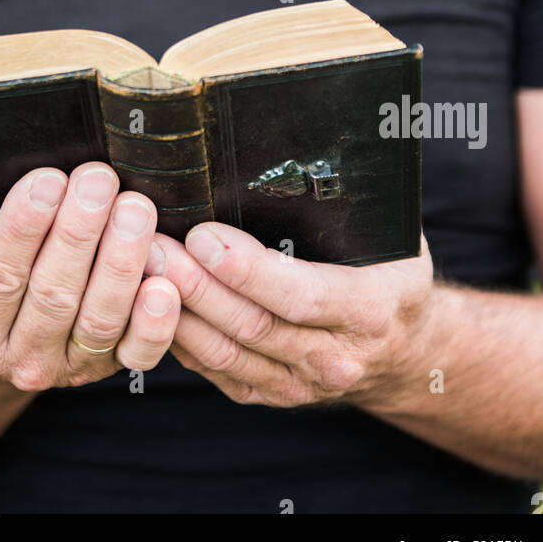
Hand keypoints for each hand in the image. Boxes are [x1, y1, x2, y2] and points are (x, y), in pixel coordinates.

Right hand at [0, 162, 179, 388]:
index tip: (47, 181)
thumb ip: (2, 226)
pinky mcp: (113, 369)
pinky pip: (138, 352)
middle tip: (98, 181)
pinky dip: (154, 322)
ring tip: (133, 209)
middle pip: (52, 295)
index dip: (22, 227)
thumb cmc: (1, 273)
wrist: (13, 336)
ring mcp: (69, 369)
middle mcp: (19, 359)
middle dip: (78, 231)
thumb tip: (42, 176)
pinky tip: (164, 285)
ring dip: (120, 259)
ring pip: (98, 318)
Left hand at [143, 224, 433, 409]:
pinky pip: (215, 369)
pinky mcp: (269, 395)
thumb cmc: (388, 272)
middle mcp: (335, 356)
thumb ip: (349, 205)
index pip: (301, 295)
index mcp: (369, 310)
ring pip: (225, 352)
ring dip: (177, 310)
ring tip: (140, 265)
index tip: (203, 237)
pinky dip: (179, 336)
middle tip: (152, 244)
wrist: (402, 349)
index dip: (248, 270)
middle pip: (252, 325)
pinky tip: (151, 301)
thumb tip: (301, 146)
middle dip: (195, 284)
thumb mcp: (391, 235)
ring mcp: (300, 385)